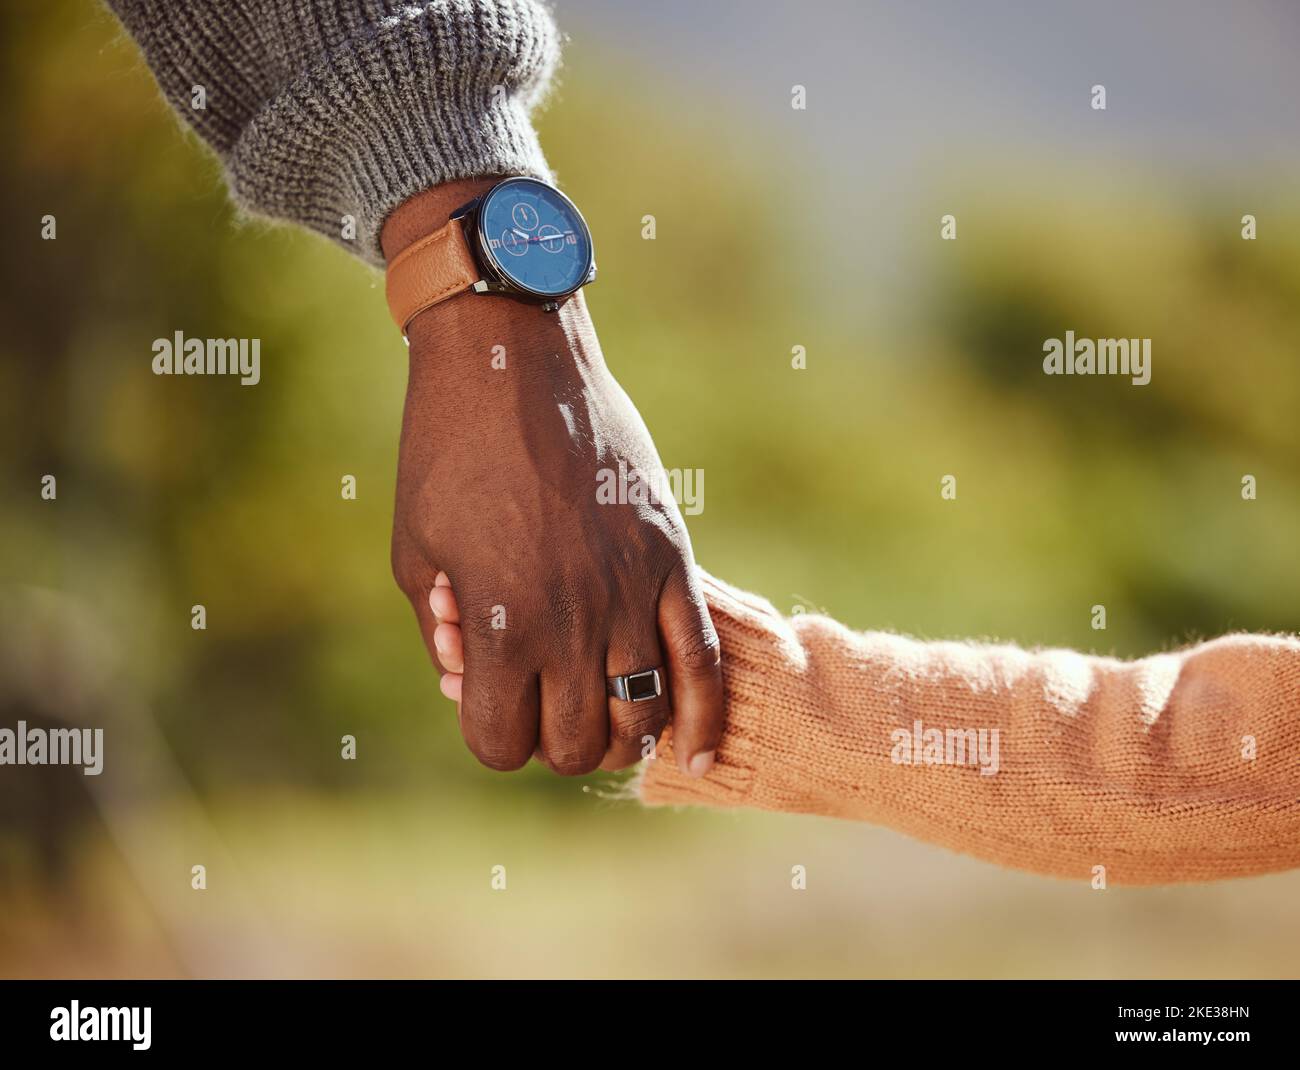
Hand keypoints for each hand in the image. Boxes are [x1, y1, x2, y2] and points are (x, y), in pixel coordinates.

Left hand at [384, 178, 722, 776]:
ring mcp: (630, 591)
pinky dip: (705, 717)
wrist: (512, 360)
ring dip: (621, 733)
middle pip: (578, 744)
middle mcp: (573, 620)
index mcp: (500, 623)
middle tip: (541, 702)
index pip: (500, 742)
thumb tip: (469, 684)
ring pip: (644, 716)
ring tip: (606, 716)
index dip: (488, 735)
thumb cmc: (446, 453)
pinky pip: (704, 660)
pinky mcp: (671, 560)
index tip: (486, 701)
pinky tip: (696, 753)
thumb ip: (443, 634)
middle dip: (553, 741)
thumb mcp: (414, 550)